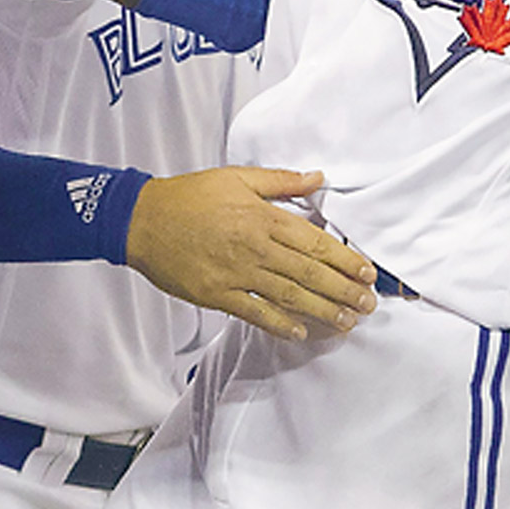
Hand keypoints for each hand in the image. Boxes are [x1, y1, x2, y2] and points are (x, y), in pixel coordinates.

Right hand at [125, 167, 377, 340]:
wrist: (141, 219)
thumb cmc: (188, 195)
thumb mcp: (236, 177)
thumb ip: (281, 180)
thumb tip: (318, 177)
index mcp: (261, 216)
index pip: (314, 241)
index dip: (344, 259)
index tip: (366, 272)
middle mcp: (253, 246)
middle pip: (308, 272)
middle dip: (343, 290)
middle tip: (368, 304)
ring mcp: (235, 272)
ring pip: (288, 295)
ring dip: (321, 310)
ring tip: (347, 321)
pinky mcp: (215, 293)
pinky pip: (254, 312)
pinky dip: (279, 323)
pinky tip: (299, 331)